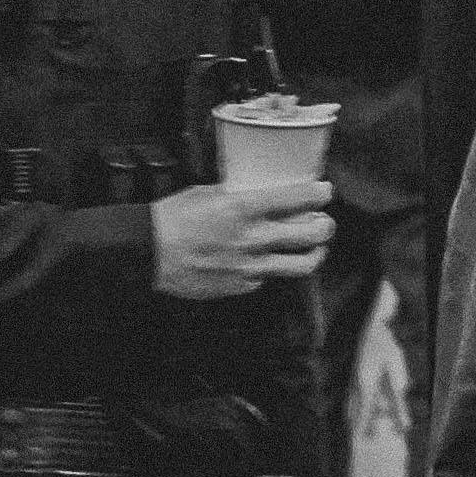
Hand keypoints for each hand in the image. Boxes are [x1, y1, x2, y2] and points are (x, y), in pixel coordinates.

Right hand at [152, 171, 333, 299]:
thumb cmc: (173, 218)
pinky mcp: (241, 286)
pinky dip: (275, 269)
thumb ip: (239, 194)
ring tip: (315, 248)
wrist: (149, 253)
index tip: (325, 191)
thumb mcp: (208, 193)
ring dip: (315, 254)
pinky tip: (272, 262)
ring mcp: (250, 266)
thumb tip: (260, 191)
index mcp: (244, 208)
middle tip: (326, 222)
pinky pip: (269, 278)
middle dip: (326, 227)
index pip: (298, 199)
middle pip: (311, 235)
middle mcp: (253, 238)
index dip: (320, 194)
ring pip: (301, 265)